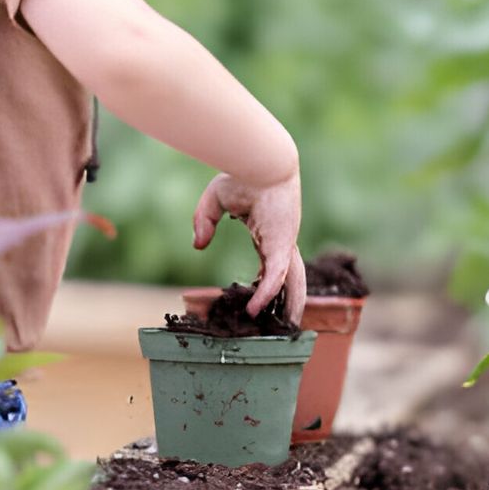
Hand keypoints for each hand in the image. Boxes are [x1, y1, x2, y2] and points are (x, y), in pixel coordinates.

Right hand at [192, 169, 306, 324]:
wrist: (259, 160)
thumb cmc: (242, 174)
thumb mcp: (216, 201)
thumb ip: (205, 223)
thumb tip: (198, 245)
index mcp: (271, 233)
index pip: (274, 264)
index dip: (269, 283)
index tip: (262, 300)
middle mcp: (282, 242)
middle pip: (290, 278)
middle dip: (290, 301)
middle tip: (286, 325)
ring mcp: (284, 243)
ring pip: (289, 282)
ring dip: (287, 305)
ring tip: (284, 329)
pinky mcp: (282, 243)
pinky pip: (274, 275)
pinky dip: (267, 293)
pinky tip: (255, 309)